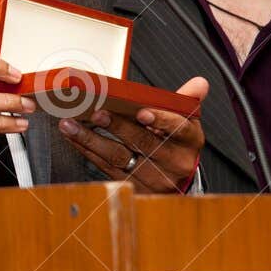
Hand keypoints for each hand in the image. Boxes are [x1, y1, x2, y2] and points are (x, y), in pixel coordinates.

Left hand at [57, 76, 207, 192]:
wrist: (177, 180)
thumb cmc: (177, 143)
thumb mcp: (187, 121)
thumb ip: (187, 100)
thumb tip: (200, 83)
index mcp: (190, 141)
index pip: (179, 129)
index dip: (161, 121)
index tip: (142, 112)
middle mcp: (175, 162)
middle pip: (144, 143)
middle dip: (118, 128)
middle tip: (96, 113)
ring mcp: (154, 178)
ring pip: (119, 158)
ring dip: (91, 140)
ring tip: (70, 125)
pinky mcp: (134, 188)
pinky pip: (106, 168)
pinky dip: (87, 151)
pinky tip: (73, 139)